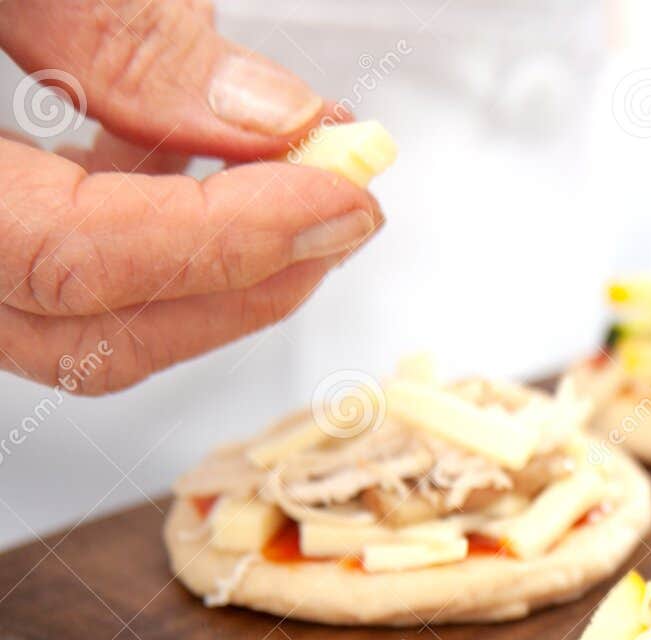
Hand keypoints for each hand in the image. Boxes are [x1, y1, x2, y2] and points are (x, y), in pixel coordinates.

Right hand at [0, 0, 382, 394]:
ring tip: (288, 179)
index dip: (224, 237)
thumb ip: (110, 24)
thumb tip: (261, 116)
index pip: (71, 256)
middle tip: (342, 204)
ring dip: (194, 265)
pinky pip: (22, 267)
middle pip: (72, 323)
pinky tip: (183, 155)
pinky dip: (127, 229)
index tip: (339, 191)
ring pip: (52, 316)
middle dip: (234, 279)